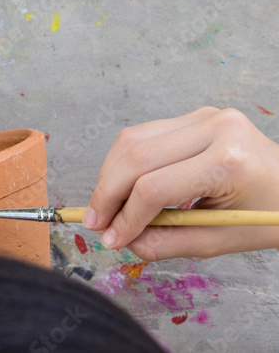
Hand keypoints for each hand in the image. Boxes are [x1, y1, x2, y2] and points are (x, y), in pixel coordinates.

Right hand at [85, 107, 278, 259]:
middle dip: (106, 193)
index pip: (154, 187)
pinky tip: (124, 186)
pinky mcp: (195, 115)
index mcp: (229, 162)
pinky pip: (144, 134)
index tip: (111, 239)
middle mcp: (215, 128)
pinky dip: (125, 162)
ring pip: (132, 140)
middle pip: (136, 157)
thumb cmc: (267, 216)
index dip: (125, 216)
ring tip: (105, 206)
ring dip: (110, 175)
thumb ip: (165, 242)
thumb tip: (121, 240)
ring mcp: (204, 116)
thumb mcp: (220, 240)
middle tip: (96, 222)